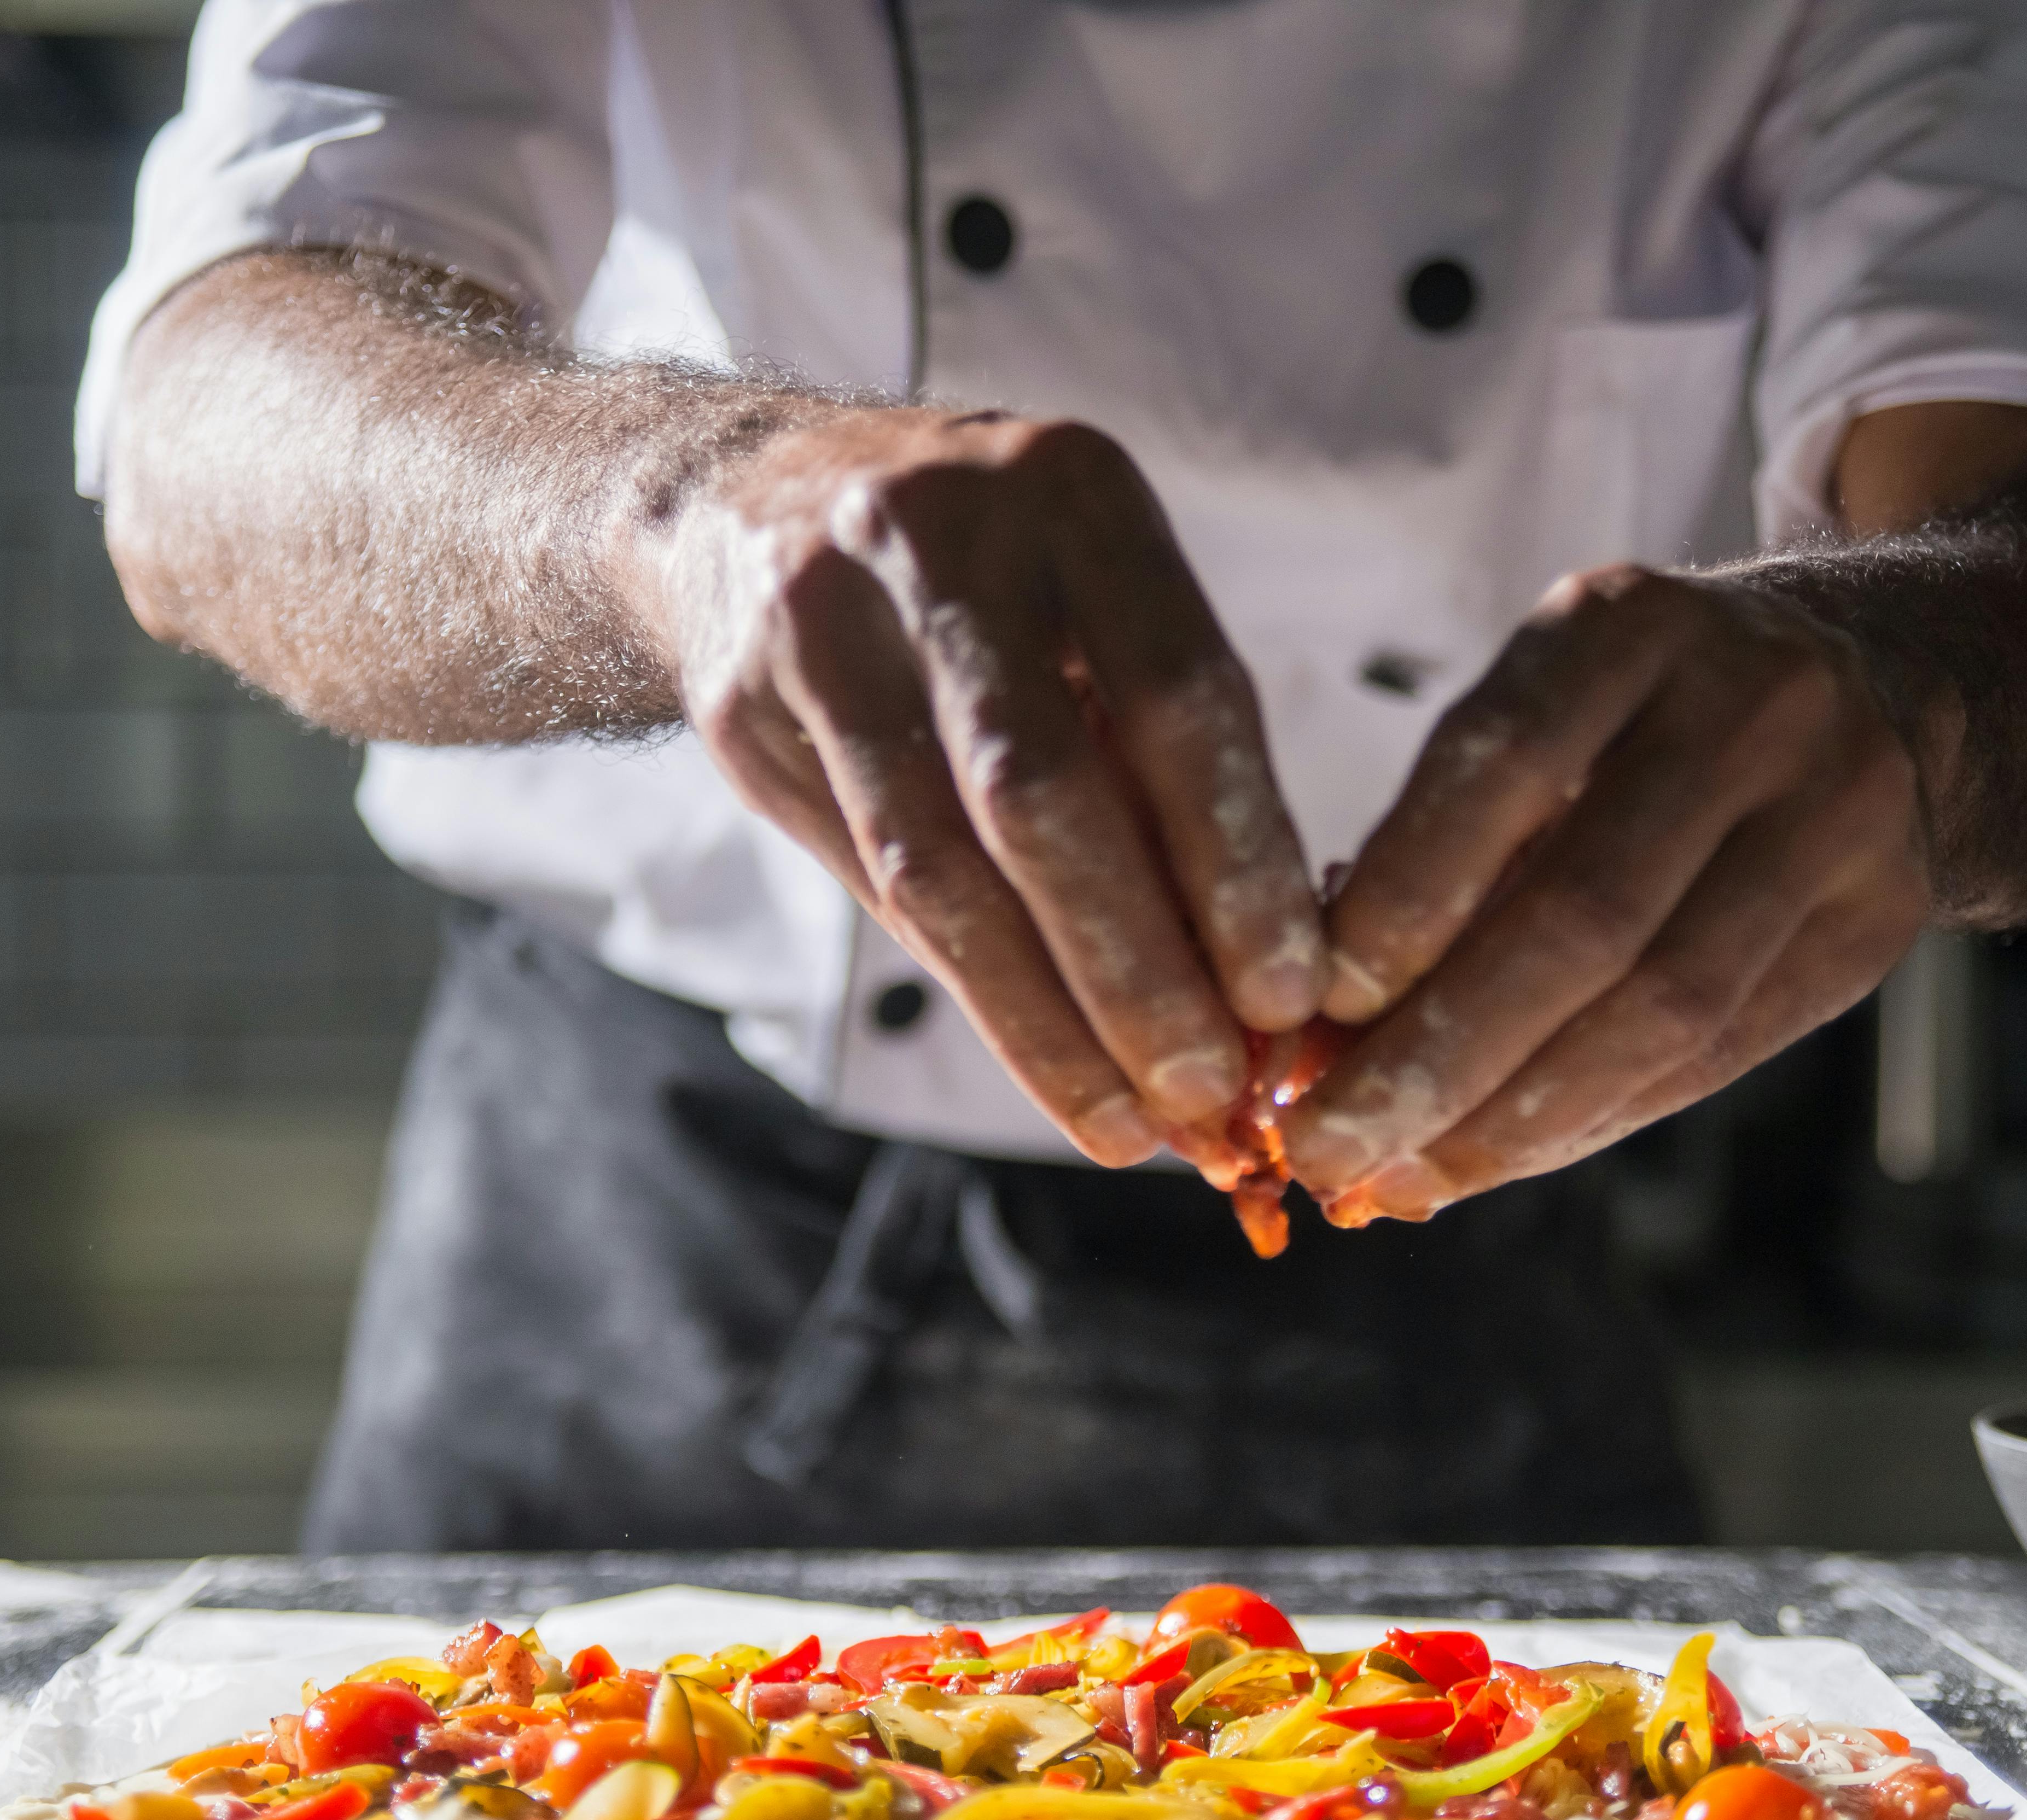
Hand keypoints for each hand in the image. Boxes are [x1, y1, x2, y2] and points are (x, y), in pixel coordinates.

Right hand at [658, 408, 1325, 1164]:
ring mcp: (815, 619)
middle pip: (1043, 791)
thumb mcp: (1091, 596)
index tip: (1291, 995)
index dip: (1238, 859)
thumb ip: (1164, 752)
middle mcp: (935, 535)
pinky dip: (969, 987)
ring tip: (1126, 1124)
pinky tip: (1043, 1063)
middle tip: (1206, 1094)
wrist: (738, 500)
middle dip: (1135, 966)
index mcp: (1070, 487)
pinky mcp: (735, 708)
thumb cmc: (985, 580)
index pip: (1179, 692)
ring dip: (1043, 1018)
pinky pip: (868, 881)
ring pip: (935, 864)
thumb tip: (1263, 976)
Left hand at [1282, 564, 1930, 1216]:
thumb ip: (1442, 842)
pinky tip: (1496, 1160)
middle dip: (1439, 1054)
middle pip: (1584, 914)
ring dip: (1513, 1118)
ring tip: (1400, 1179)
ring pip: (1662, 1006)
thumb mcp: (1547, 709)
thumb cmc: (1641, 718)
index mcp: (1632, 624)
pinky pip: (1719, 1053)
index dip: (1401, 901)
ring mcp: (1836, 814)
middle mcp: (1753, 707)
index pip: (1501, 764)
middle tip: (1325, 1144)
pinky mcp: (1875, 922)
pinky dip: (1593, 1120)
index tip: (1311, 1010)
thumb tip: (1323, 1034)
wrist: (1881, 685)